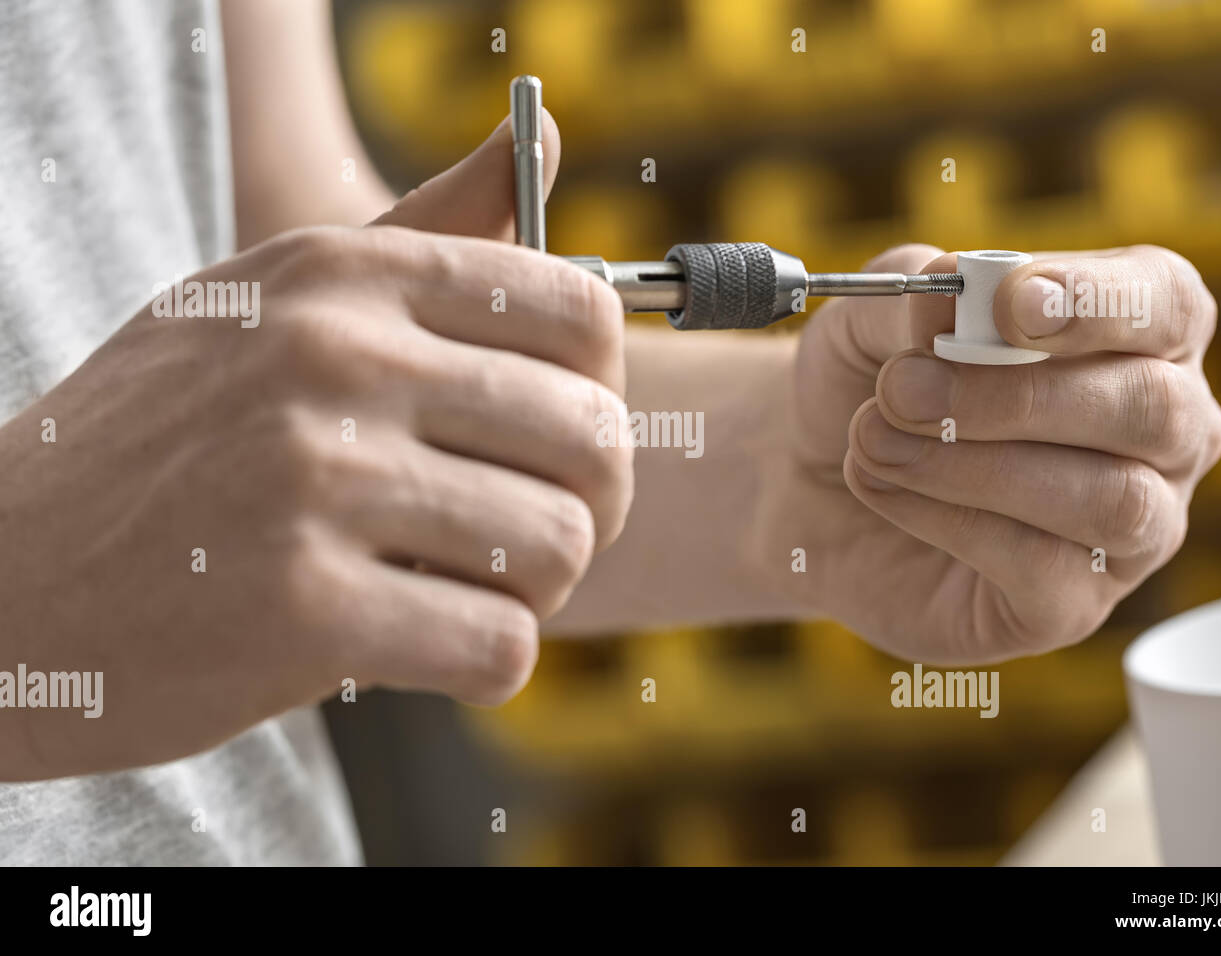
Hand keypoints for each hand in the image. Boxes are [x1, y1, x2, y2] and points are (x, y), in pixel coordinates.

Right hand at [0, 115, 631, 778]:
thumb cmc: (161, 441)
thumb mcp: (273, 302)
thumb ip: (426, 233)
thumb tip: (552, 142)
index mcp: (344, 274)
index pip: (583, 315)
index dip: (598, 398)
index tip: (550, 446)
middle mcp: (334, 356)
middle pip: (594, 438)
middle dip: (587, 508)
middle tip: (525, 539)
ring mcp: (314, 479)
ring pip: (557, 546)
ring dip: (531, 591)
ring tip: (460, 589)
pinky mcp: (300, 608)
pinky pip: (500, 647)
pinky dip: (484, 664)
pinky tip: (422, 649)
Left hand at [753, 243, 1220, 662]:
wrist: (811, 484)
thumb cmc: (868, 386)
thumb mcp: (869, 320)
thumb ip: (914, 292)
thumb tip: (952, 290)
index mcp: (1138, 334)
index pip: (1165, 303)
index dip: (1095, 301)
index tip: (1006, 303)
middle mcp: (1163, 432)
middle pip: (1152, 408)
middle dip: (1016, 397)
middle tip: (901, 387)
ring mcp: (1134, 528)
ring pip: (1109, 499)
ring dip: (973, 466)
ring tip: (872, 440)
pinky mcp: (1072, 604)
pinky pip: (1043, 567)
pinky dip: (946, 521)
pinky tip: (880, 487)